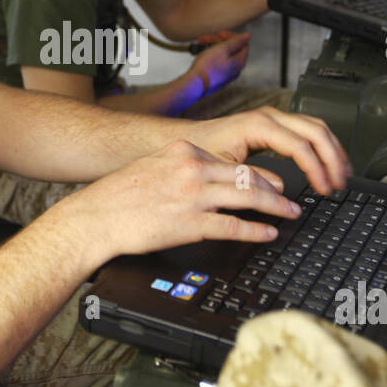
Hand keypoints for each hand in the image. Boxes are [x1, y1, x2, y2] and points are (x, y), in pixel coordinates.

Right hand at [47, 140, 303, 262]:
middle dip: (274, 190)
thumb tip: (209, 175)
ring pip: (248, 199)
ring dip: (275, 208)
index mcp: (184, 152)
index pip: (232, 161)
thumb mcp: (153, 165)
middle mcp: (193, 169)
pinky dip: (256, 230)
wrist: (96, 218)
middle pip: (247, 178)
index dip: (259, 174)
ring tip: (290, 215)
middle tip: (290, 200)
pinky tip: (268, 234)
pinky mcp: (191, 224)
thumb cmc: (119, 196)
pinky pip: (234, 226)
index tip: (273, 182)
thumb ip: (182, 165)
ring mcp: (194, 196)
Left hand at [186, 106, 350, 197]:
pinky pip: (308, 130)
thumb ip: (252, 180)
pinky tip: (327, 163)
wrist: (183, 138)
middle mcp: (269, 117)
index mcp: (258, 125)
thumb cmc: (199, 152)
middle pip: (316, 132)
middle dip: (333, 158)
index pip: (301, 146)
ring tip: (341, 175)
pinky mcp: (273, 125)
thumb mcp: (223, 170)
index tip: (324, 188)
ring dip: (332, 151)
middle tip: (341, 183)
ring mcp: (273, 118)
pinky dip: (322, 146)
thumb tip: (280, 191)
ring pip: (316, 128)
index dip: (317, 169)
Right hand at [189, 31, 249, 95]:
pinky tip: (202, 53)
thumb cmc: (208, 66)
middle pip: (232, 49)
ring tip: (201, 44)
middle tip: (206, 38)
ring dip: (213, 47)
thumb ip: (237, 41)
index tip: (220, 33)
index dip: (232, 36)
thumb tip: (248, 36)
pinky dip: (211, 56)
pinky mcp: (218, 78)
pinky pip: (218, 63)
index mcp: (239, 62)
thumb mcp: (223, 49)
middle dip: (219, 41)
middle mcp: (236, 70)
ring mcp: (227, 75)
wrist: (195, 84)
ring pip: (223, 55)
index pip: (243, 44)